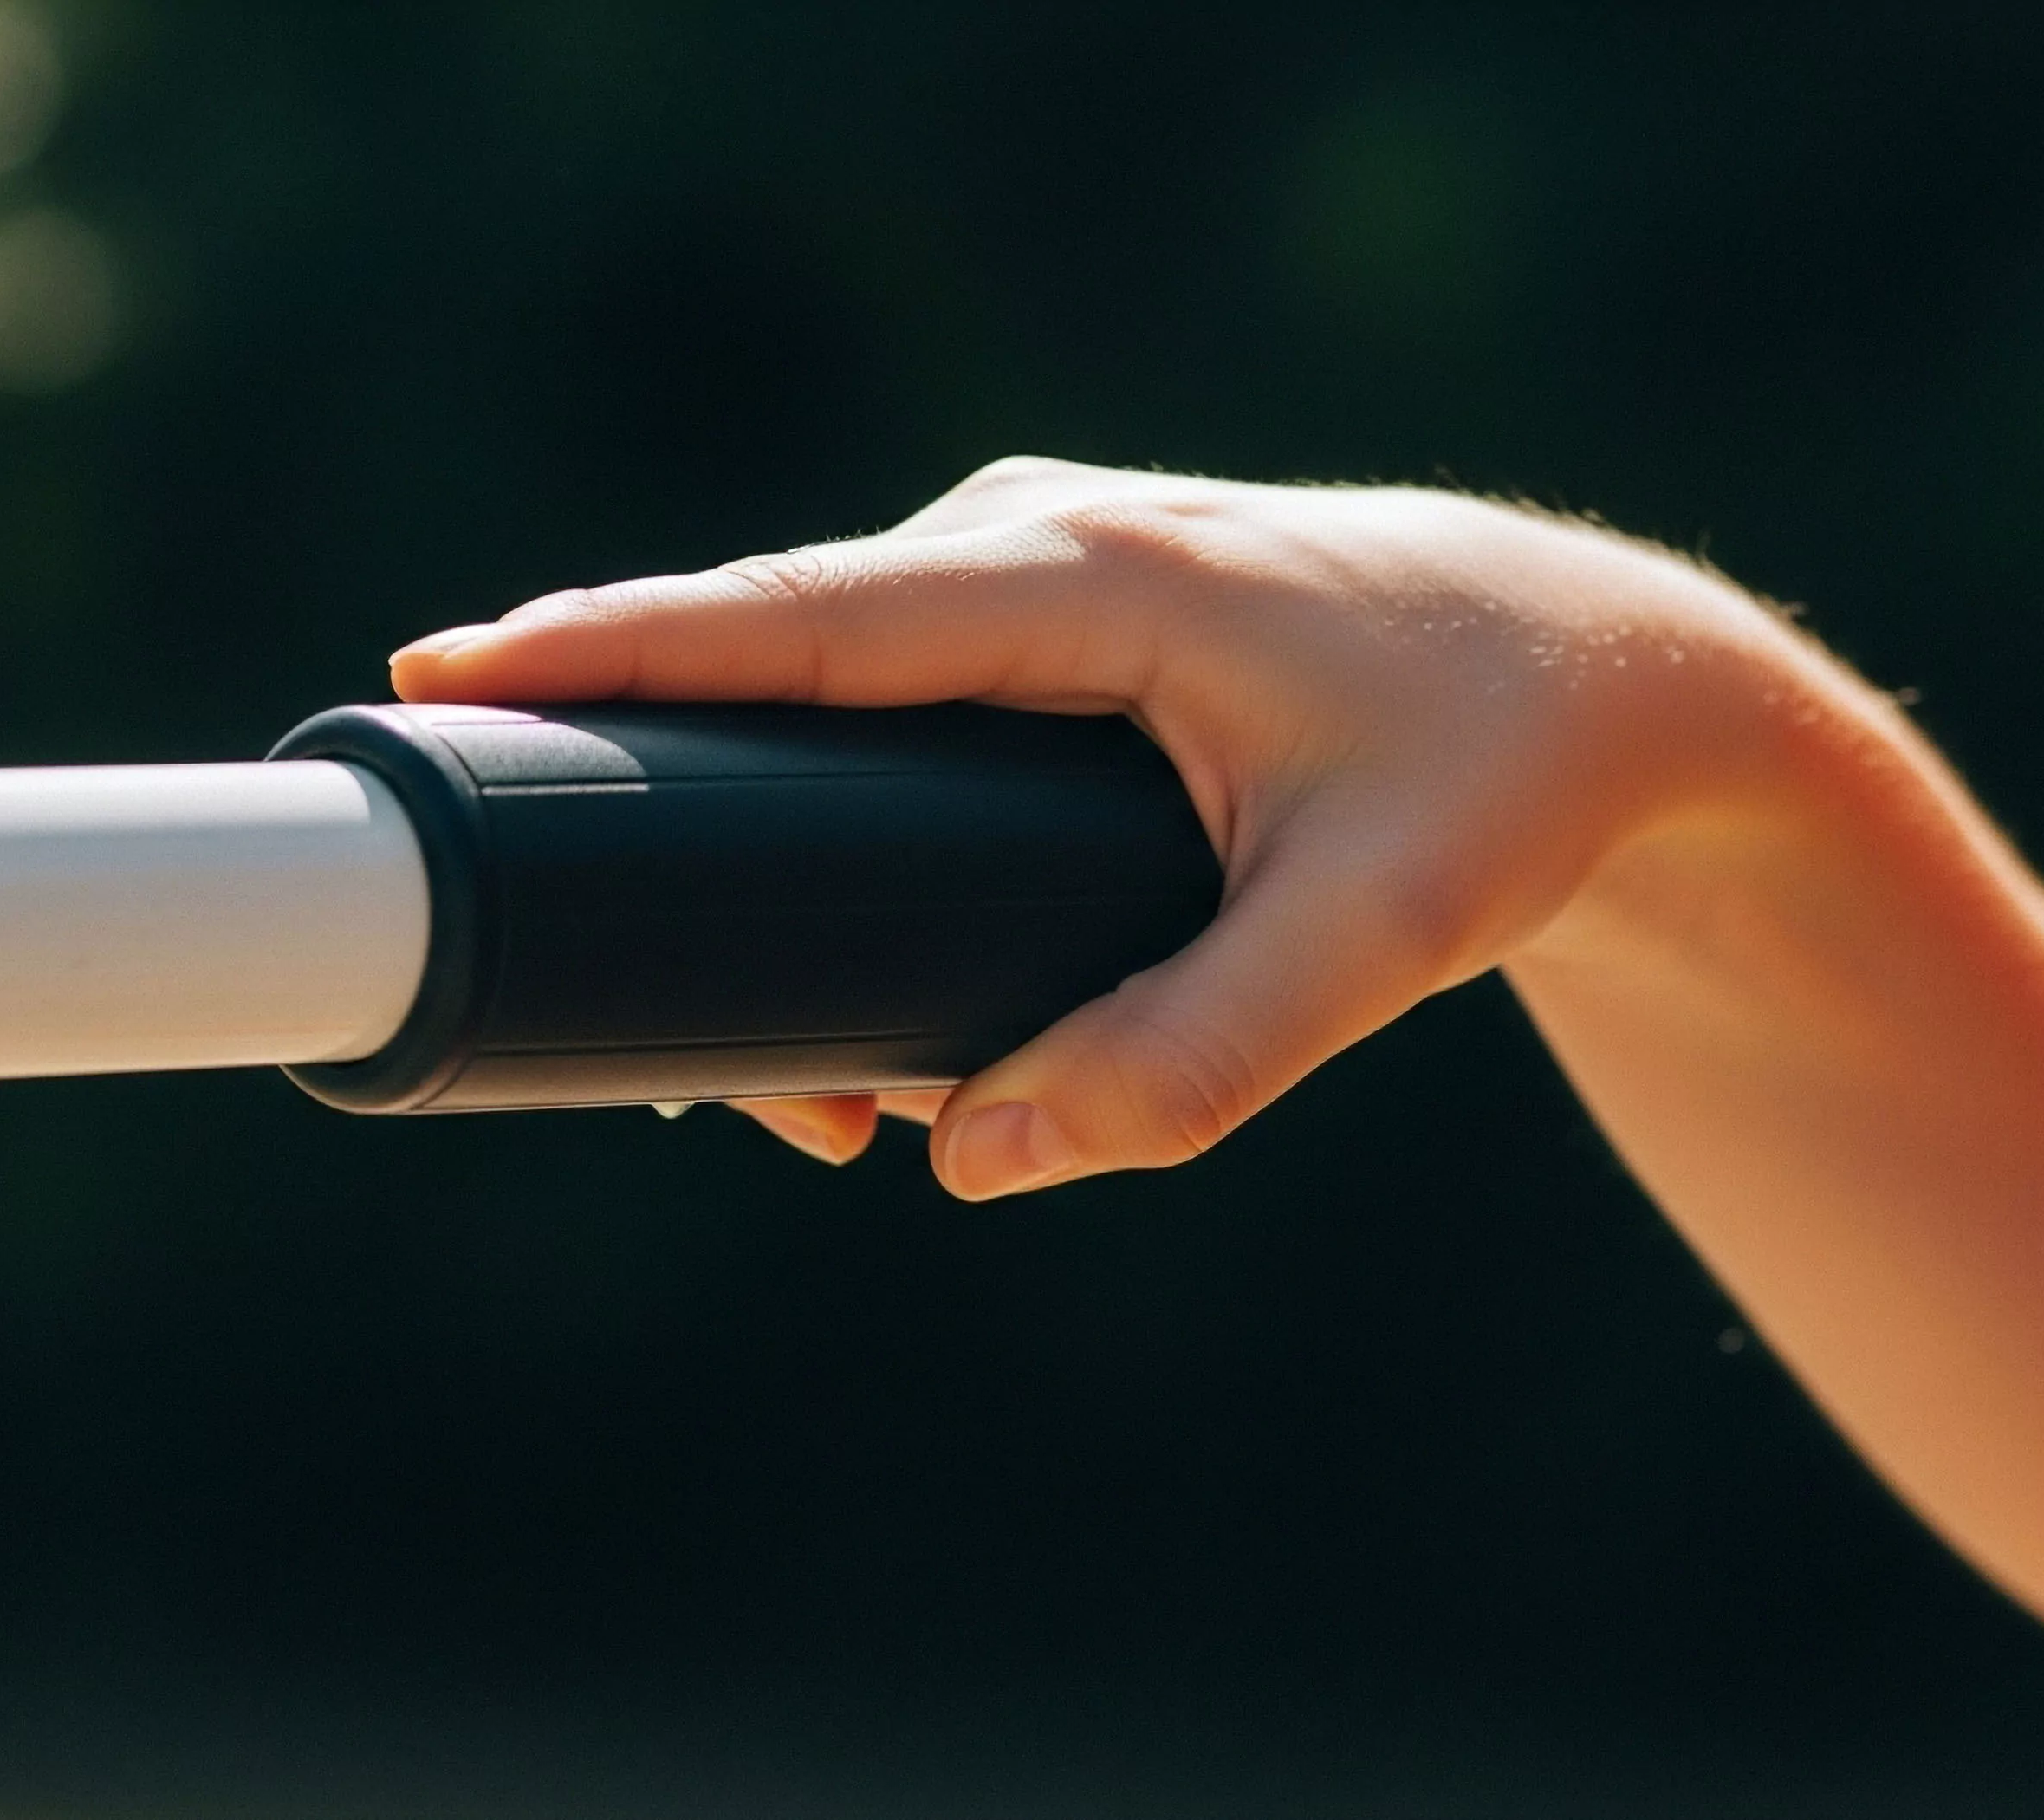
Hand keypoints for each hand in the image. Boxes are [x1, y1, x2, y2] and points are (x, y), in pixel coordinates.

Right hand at [391, 458, 1786, 1198]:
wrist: (1604, 678)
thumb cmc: (1499, 777)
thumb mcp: (1375, 930)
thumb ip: (1200, 1059)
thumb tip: (977, 1162)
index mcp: (1085, 576)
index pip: (797, 617)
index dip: (609, 652)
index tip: (438, 680)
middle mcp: (1032, 546)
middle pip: (771, 669)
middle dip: (651, 813)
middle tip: (607, 1022)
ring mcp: (1033, 576)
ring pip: (818, 701)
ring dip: (749, 859)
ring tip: (792, 1094)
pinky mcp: (1049, 631)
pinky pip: (880, 707)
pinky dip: (823, 828)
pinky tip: (835, 996)